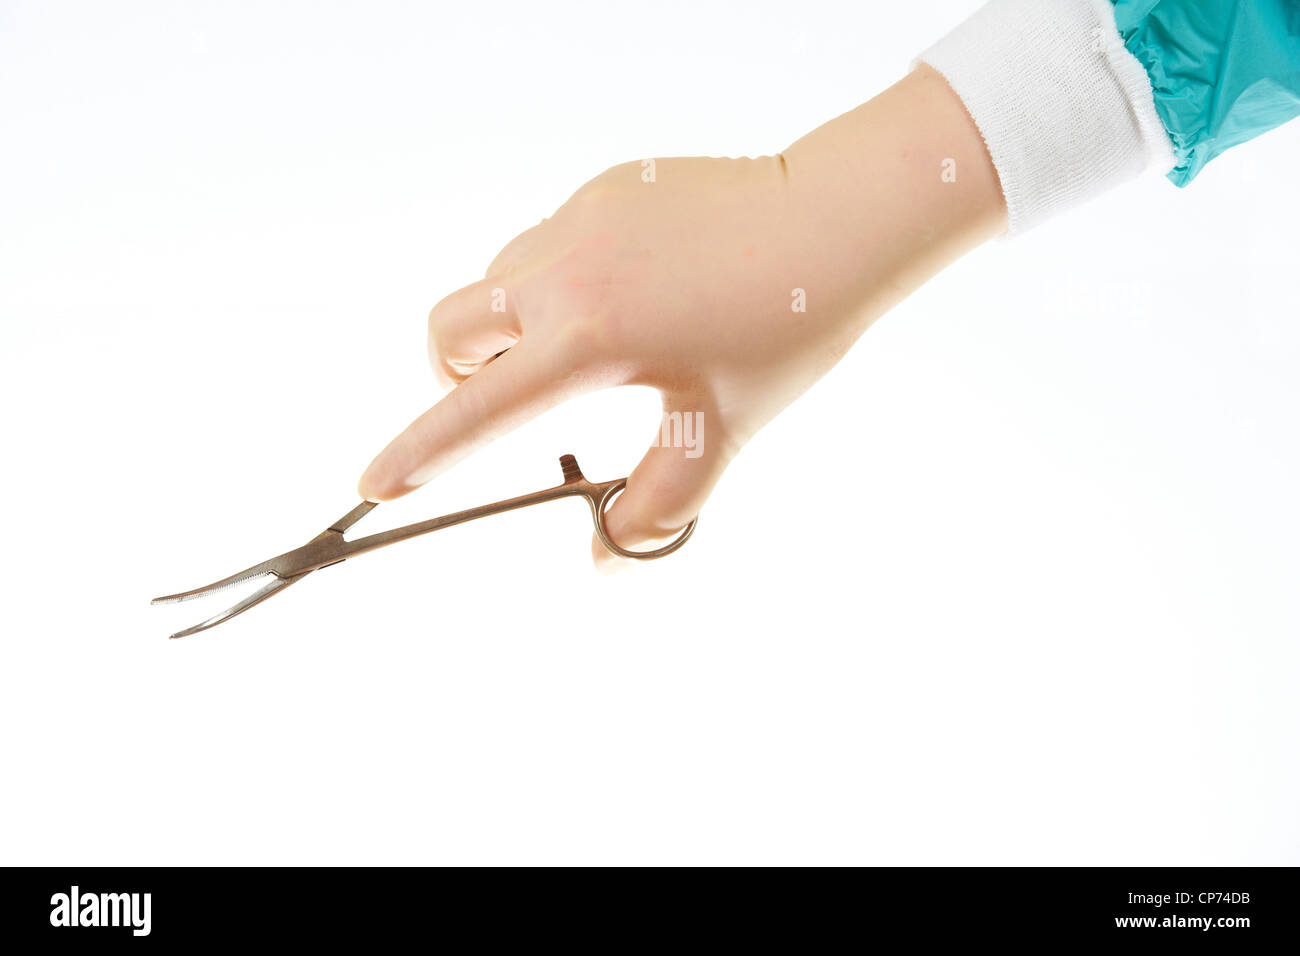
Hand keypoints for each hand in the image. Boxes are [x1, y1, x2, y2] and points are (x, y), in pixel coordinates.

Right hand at [358, 65, 1004, 567]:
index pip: (479, 410)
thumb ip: (658, 506)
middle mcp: (565, 273)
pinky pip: (543, 245)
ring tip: (596, 344)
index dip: (421, 454)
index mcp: (591, 339)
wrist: (835, 220)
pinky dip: (555, 284)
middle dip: (459, 373)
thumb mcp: (721, 433)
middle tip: (523, 395)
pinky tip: (632, 292)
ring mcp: (579, 221)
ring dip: (512, 327)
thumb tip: (605, 561)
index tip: (374, 486)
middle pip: (448, 329)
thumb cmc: (784, 330)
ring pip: (495, 284)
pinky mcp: (601, 190)